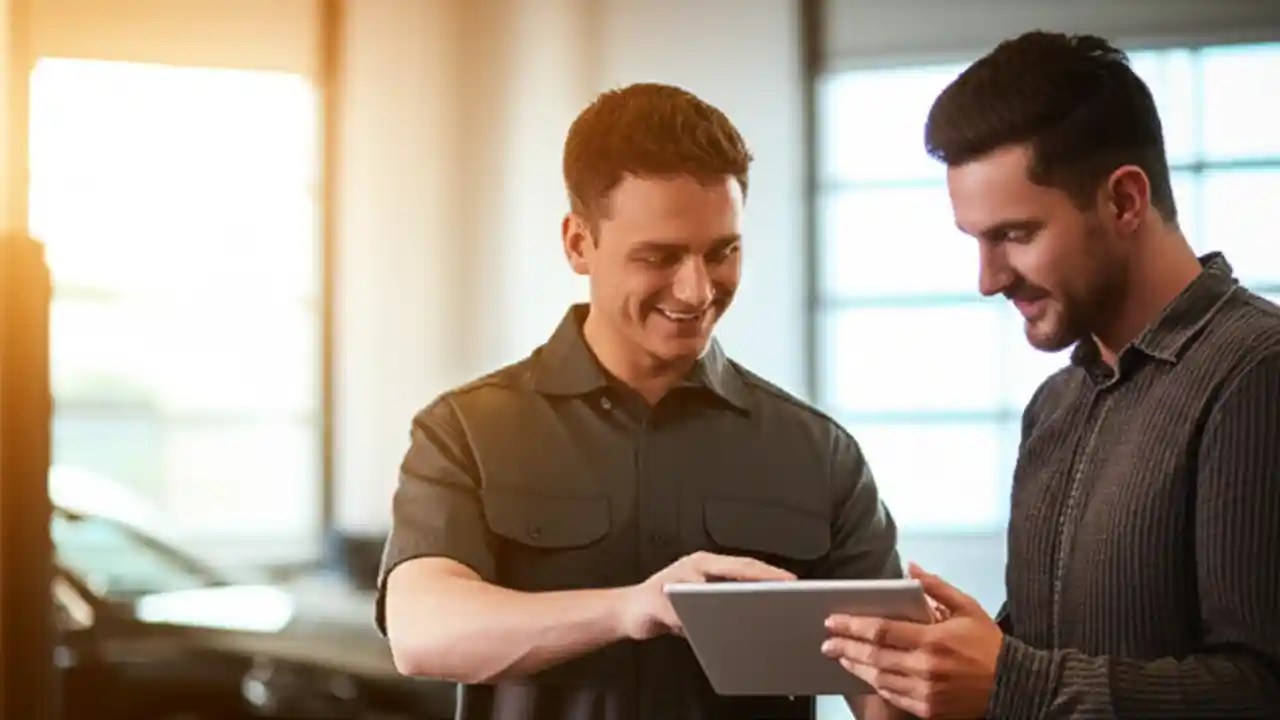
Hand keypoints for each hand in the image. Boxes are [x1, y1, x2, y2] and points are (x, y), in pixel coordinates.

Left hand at [619, 551, 794, 639]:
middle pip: (746, 572)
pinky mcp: (707, 599)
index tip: (786, 580)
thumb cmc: (641, 607)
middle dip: (772, 580)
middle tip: (795, 591)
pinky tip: (759, 616)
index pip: (740, 566)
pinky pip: (734, 599)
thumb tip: (697, 616)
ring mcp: (708, 583)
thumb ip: (675, 611)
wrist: (629, 615)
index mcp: (698, 564)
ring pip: (743, 584)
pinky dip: (749, 605)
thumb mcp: (658, 608)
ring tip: (783, 603)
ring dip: (762, 592)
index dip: (766, 573)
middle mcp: (705, 570)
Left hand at [822, 563, 1002, 718]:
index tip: (832, 621)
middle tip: (827, 642)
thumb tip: (911, 567)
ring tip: (841, 656)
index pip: (881, 631)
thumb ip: (935, 586)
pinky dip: (876, 684)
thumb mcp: (967, 607)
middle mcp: (925, 668)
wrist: (1012, 685)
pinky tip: (866, 674)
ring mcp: (926, 692)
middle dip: (845, 647)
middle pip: (873, 656)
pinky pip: (893, 695)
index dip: (852, 626)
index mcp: (933, 640)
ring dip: (856, 666)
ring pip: (878, 678)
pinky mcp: (928, 709)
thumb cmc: (989, 647)